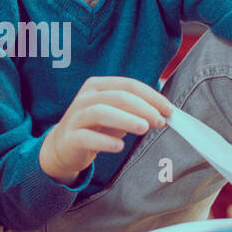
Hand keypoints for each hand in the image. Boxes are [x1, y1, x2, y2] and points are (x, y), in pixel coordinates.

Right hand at [40, 76, 173, 183]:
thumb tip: (164, 114)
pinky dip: (105, 141)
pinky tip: (119, 146)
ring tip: (144, 128)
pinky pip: (87, 137)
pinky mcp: (70, 138)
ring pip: (101, 112)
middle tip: (160, 121)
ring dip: (125, 119)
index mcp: (97, 86)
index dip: (151, 96)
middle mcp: (85, 98)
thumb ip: (136, 111)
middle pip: (117, 96)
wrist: (63, 147)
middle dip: (143, 107)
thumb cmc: (95, 127)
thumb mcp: (116, 114)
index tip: (169, 110)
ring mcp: (76, 117)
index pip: (129, 85)